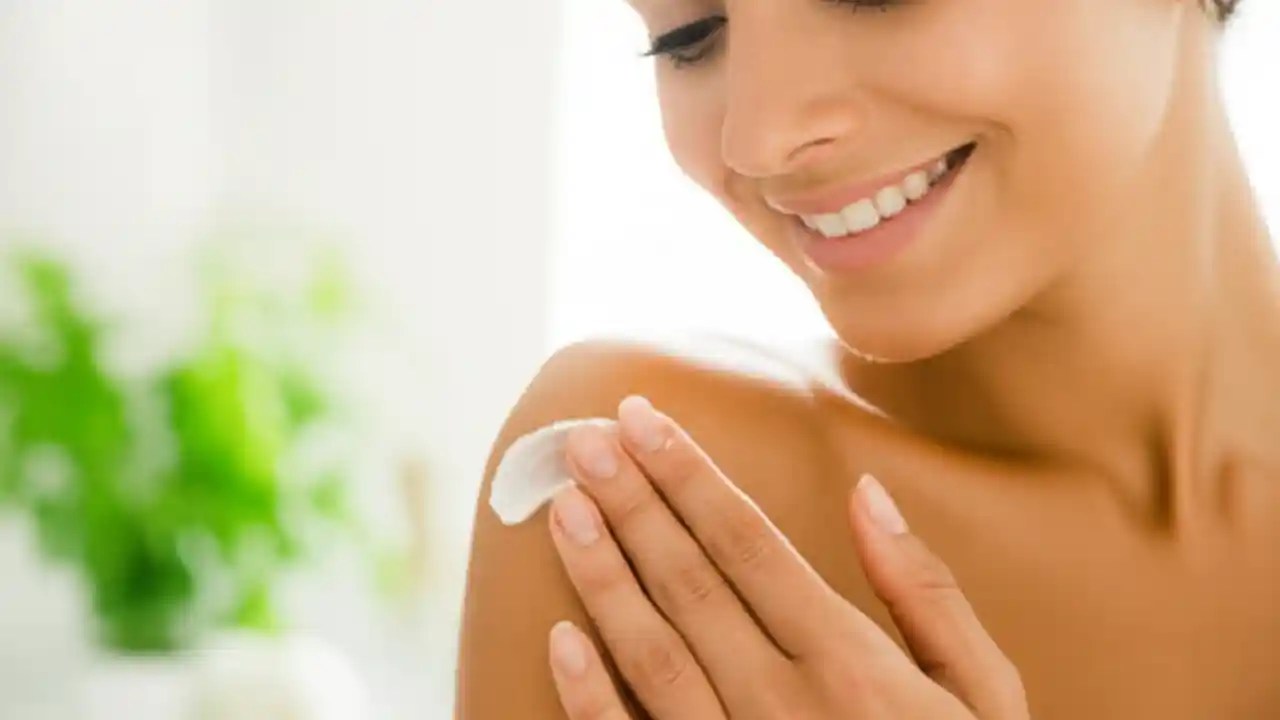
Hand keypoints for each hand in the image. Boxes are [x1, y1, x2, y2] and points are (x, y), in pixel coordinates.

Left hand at [544, 396, 1028, 718]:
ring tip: (564, 508)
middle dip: (632, 503)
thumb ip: (927, 593)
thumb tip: (869, 493)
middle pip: (689, 581)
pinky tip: (559, 636)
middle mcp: (784, 702)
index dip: (687, 475)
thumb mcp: (983, 695)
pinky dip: (590, 696)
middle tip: (583, 440)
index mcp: (851, 661)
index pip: (747, 541)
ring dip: (602, 576)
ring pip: (652, 652)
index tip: (641, 419)